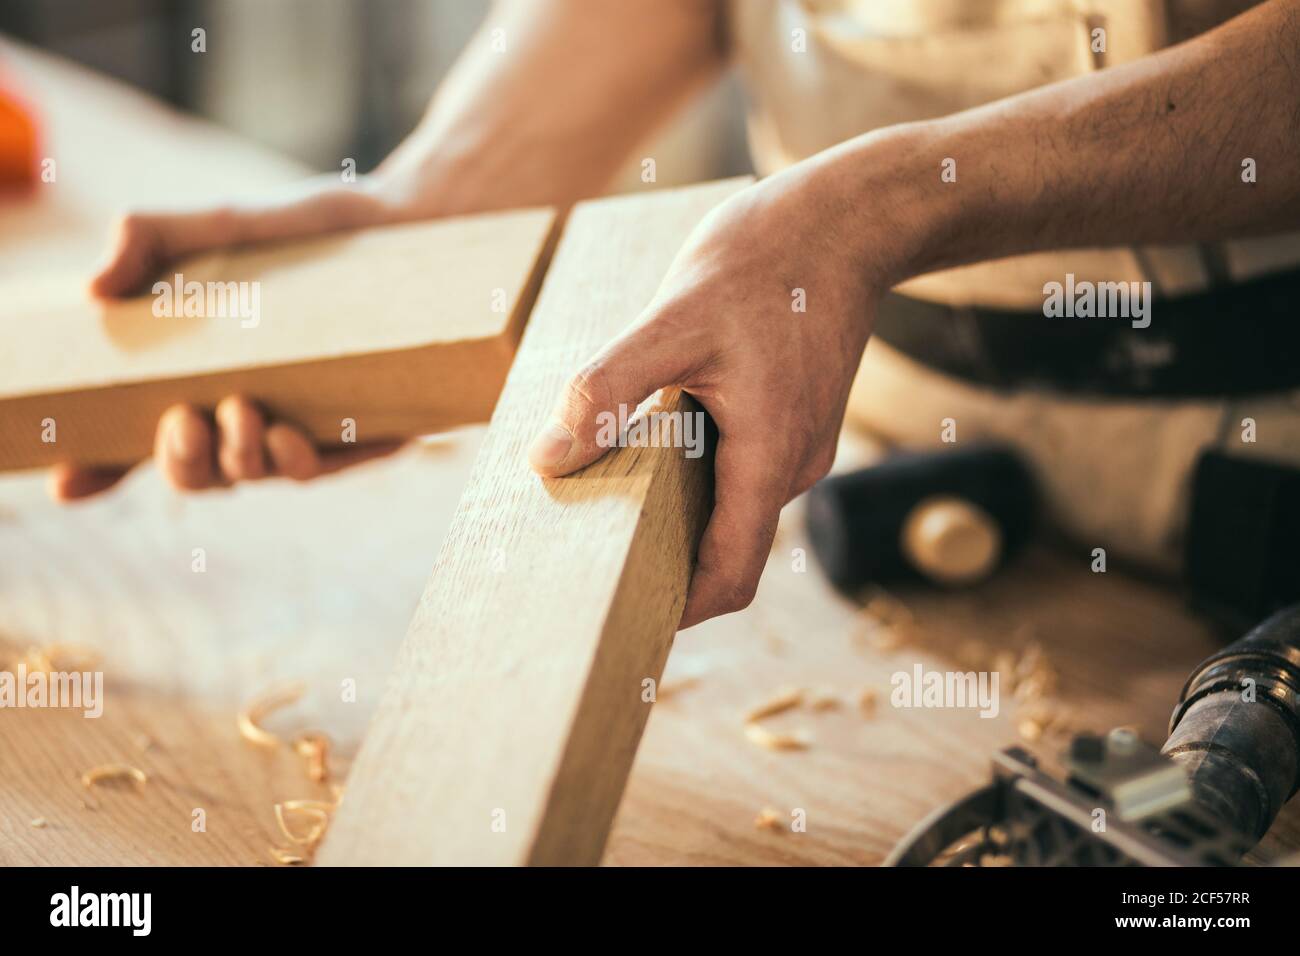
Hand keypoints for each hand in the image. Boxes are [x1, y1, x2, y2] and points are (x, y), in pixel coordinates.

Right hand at [51, 182, 404, 500]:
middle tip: (185, 421)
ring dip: (239, 461)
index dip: (97, 469)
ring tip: (242, 413)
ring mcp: (305, 425)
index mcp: (200, 377)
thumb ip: (148, 237)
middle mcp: (247, 410)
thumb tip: (94, 291)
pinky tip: (290, 437)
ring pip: (256, 476)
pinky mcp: (365, 430)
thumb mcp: (222, 223)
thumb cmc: (310, 230)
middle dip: (181, 463)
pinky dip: (302, 462)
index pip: (135, 438)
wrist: (409, 222)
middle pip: (196, 473)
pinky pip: (328, 467)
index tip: (67, 482)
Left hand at [527, 161, 894, 626]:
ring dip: (679, 506)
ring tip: (612, 487)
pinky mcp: (794, 413)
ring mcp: (799, 440)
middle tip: (595, 551)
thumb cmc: (764, 262)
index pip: (731, 575)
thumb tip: (547, 460)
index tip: (627, 621)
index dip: (682, 610)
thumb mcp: (670, 322)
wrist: (847, 216)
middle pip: (728, 545)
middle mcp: (792, 463)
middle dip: (665, 558)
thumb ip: (606, 392)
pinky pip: (743, 464)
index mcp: (769, 458)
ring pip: (732, 501)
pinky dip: (698, 467)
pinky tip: (655, 433)